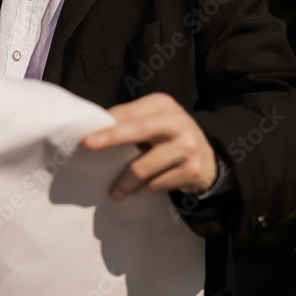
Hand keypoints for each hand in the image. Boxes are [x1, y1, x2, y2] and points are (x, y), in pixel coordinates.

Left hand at [81, 93, 216, 200]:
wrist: (210, 155)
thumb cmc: (169, 136)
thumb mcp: (154, 120)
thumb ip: (130, 122)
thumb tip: (94, 132)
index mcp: (163, 105)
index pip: (129, 113)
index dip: (107, 125)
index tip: (85, 135)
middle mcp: (176, 122)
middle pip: (136, 130)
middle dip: (110, 138)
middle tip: (88, 146)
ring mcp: (186, 147)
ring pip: (142, 168)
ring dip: (124, 182)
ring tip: (115, 191)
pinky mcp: (191, 171)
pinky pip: (155, 185)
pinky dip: (141, 190)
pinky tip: (138, 190)